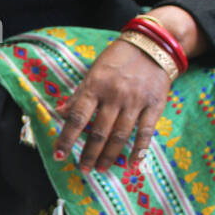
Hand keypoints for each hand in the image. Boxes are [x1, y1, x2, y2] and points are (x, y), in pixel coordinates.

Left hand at [52, 39, 171, 173]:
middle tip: (82, 169)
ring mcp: (136, 102)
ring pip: (120, 135)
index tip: (59, 154)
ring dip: (110, 156)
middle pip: (99, 132)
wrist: (153, 45)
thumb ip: (79, 94)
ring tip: (101, 169)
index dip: (67, 138)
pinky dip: (139, 149)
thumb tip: (59, 112)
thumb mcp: (93, 71)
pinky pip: (146, 132)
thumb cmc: (118, 59)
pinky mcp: (155, 105)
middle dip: (89, 154)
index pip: (77, 117)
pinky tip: (132, 163)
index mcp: (95, 86)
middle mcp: (115, 96)